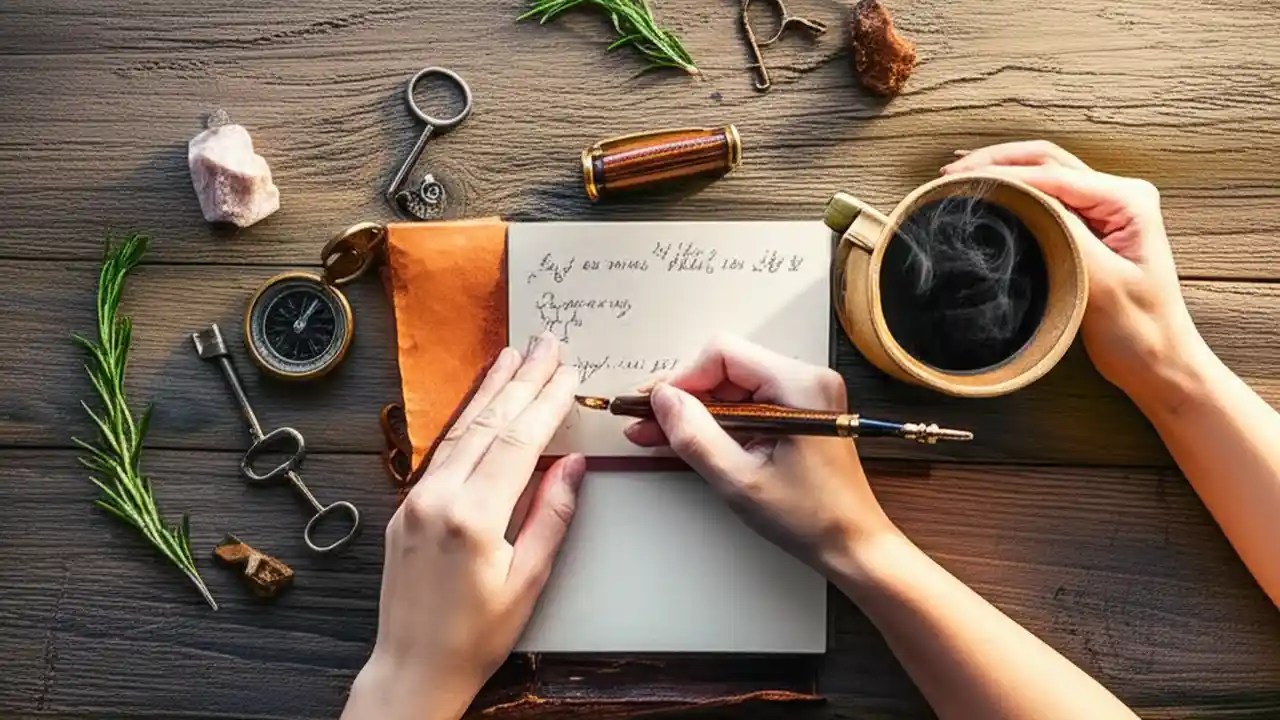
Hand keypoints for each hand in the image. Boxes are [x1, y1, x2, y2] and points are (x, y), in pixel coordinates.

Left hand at [343, 332, 583, 719]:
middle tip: (545, 343)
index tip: (567, 372)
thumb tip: (570, 464)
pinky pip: (441, 451)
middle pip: (487, 423)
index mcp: (473, 517)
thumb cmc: (475, 636)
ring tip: (512, 357)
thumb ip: (552, 516)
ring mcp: (415, 500)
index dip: (545, 402)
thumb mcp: (529, 581)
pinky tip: (479, 403)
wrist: (413, 668)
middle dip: (521, 379)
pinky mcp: (405, 508)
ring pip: (460, 430)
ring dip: (490, 390)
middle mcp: (437, 499)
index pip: (517, 441)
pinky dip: (465, 420)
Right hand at [624, 335, 900, 574]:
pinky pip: (746, 404)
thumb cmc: (811, 518)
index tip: (653, 407)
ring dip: (694, 410)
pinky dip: (715, 421)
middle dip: (682, 395)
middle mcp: (805, 380)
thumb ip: (695, 435)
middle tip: (644, 421)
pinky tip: (685, 437)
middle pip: (725, 367)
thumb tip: (662, 399)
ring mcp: (803, 395)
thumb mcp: (740, 479)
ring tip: (655, 432)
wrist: (853, 546)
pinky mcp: (798, 413)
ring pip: (731, 386)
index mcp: (799, 386)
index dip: (681, 378)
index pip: (723, 354)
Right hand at [941, 141, 1209, 405]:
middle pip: (1048, 161)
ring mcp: (1107, 209)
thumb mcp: (1102, 282)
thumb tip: (1021, 197)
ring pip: (1045, 173)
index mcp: (1128, 201)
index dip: (1004, 174)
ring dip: (1004, 170)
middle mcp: (1119, 195)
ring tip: (960, 176)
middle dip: (997, 161)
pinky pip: (1047, 197)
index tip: (961, 181)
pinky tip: (989, 194)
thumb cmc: (1140, 330)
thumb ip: (1065, 233)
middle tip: (951, 172)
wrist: (1158, 363)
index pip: (1053, 175)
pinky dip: (1015, 190)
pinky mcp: (1093, 227)